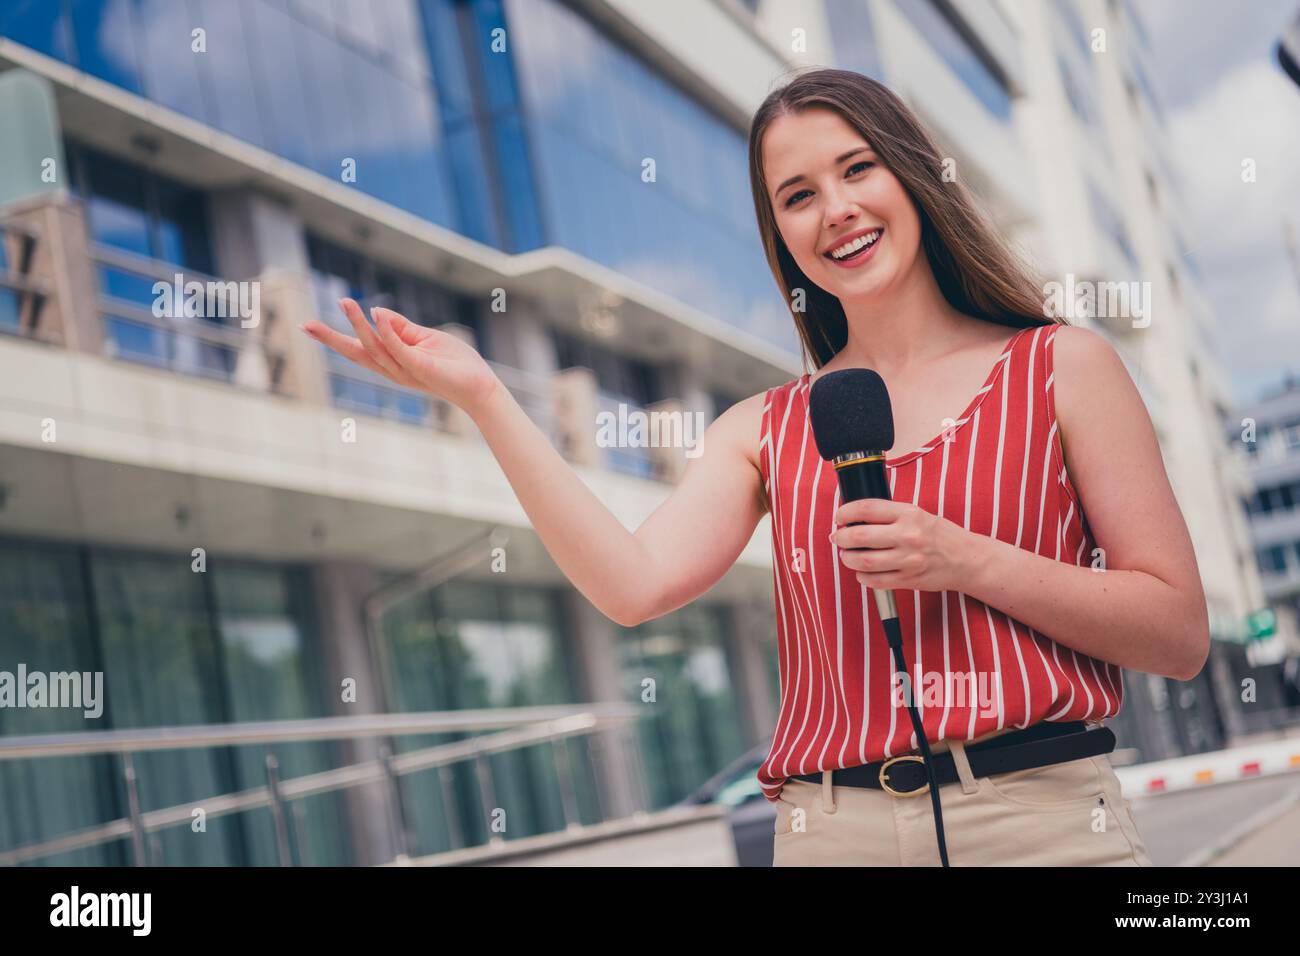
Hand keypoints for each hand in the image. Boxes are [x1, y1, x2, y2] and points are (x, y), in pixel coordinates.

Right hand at [300, 298, 501, 416]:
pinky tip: (376, 313)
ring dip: (358, 324)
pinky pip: (399, 347)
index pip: (359, 349)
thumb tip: (376, 310)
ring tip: (344, 302)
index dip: (335, 337)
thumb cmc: (455, 362)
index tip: (307, 327)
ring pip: (375, 347)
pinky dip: (387, 331)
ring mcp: (405, 369)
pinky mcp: (420, 366)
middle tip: (304, 325)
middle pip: (356, 353)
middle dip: (330, 339)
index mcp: (391, 363)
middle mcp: (393, 369)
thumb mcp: (424, 338)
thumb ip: (400, 326)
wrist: (479, 385)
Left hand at [830, 498, 978, 592]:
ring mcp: (908, 560)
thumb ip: (889, 515)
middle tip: (838, 538)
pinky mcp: (909, 580)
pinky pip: (875, 581)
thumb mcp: (917, 514)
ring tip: (847, 555)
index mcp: (908, 514)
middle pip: (859, 536)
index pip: (866, 508)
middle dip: (841, 537)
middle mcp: (908, 536)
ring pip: (864, 561)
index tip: (840, 517)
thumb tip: (855, 518)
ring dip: (848, 558)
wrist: (966, 559)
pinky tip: (862, 571)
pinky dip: (862, 576)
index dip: (845, 512)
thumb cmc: (939, 535)